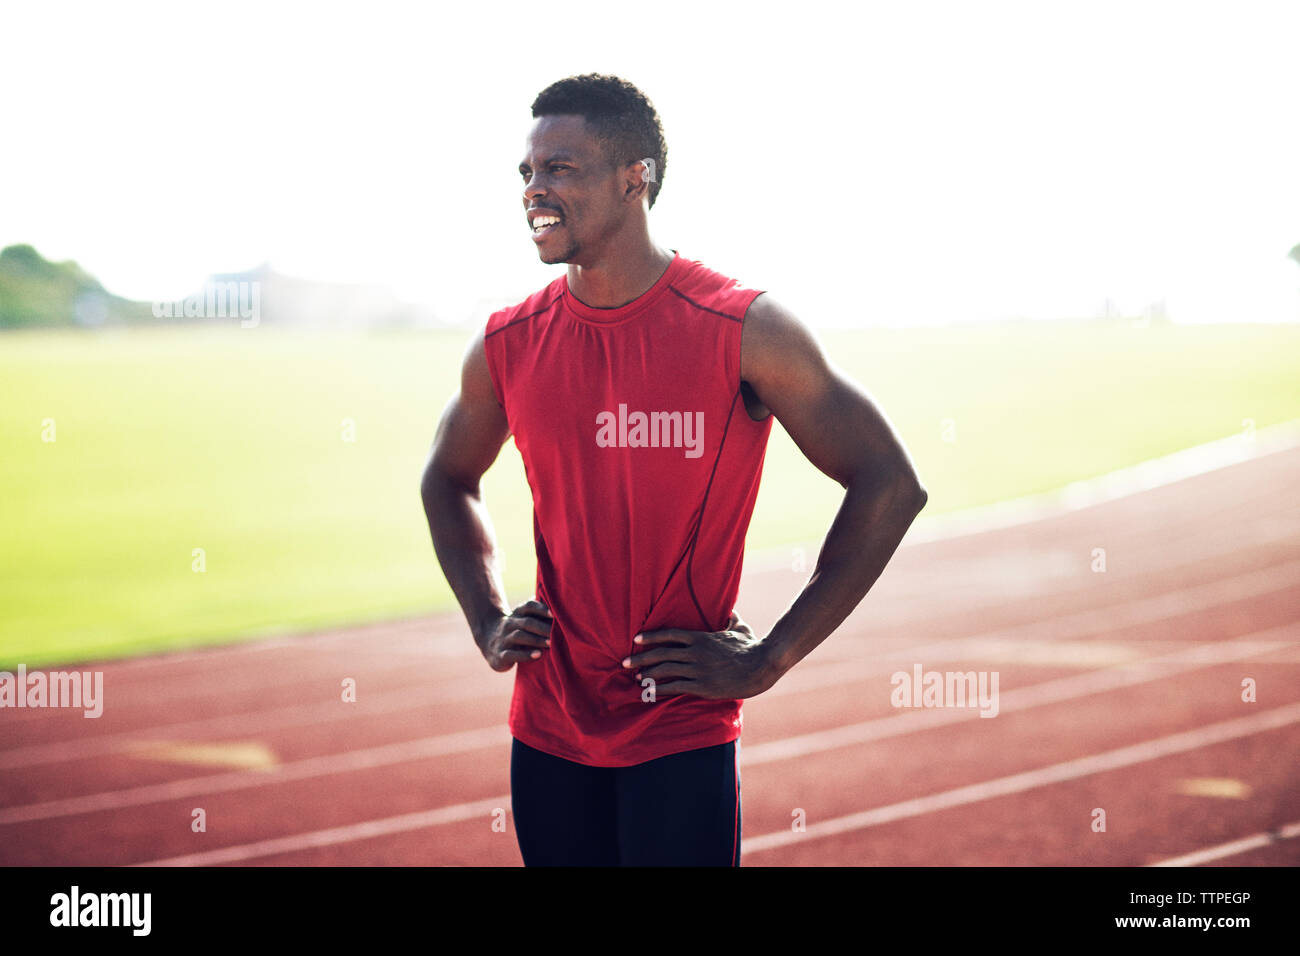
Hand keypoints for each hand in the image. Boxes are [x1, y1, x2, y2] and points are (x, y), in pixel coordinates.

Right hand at [477, 599, 551, 671]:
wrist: (489, 642)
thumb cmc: (516, 630)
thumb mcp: (524, 620)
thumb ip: (539, 614)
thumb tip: (562, 605)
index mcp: (517, 614)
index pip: (528, 606)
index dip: (541, 608)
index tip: (553, 614)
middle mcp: (509, 624)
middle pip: (527, 622)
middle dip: (542, 627)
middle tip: (556, 633)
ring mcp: (504, 639)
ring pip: (519, 636)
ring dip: (536, 639)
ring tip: (550, 643)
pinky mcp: (500, 655)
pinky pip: (512, 654)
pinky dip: (526, 654)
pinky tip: (538, 655)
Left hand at [622, 611, 775, 699]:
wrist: (761, 665)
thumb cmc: (751, 646)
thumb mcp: (740, 628)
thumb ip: (731, 619)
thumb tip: (731, 611)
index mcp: (700, 637)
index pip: (669, 634)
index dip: (650, 637)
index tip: (635, 640)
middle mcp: (694, 652)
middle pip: (661, 654)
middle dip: (640, 658)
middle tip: (624, 662)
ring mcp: (697, 670)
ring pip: (665, 671)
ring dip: (647, 675)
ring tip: (636, 678)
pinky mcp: (701, 686)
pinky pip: (675, 688)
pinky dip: (660, 691)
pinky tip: (650, 694)